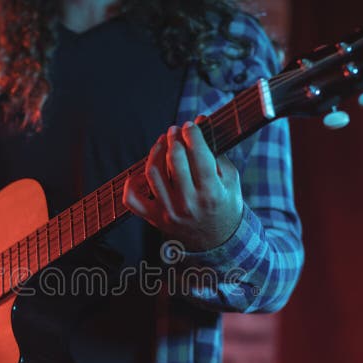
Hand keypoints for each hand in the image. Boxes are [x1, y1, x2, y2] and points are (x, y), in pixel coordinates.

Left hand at [123, 118, 243, 250]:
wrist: (217, 240)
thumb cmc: (224, 203)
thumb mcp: (230, 178)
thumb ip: (216, 151)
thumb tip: (200, 121)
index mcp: (212, 192)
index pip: (198, 154)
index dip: (192, 133)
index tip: (189, 125)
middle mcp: (189, 203)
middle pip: (175, 160)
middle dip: (174, 138)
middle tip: (174, 131)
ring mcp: (169, 212)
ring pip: (153, 173)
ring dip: (156, 152)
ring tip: (163, 143)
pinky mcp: (155, 219)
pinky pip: (132, 200)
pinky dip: (133, 182)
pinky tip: (144, 172)